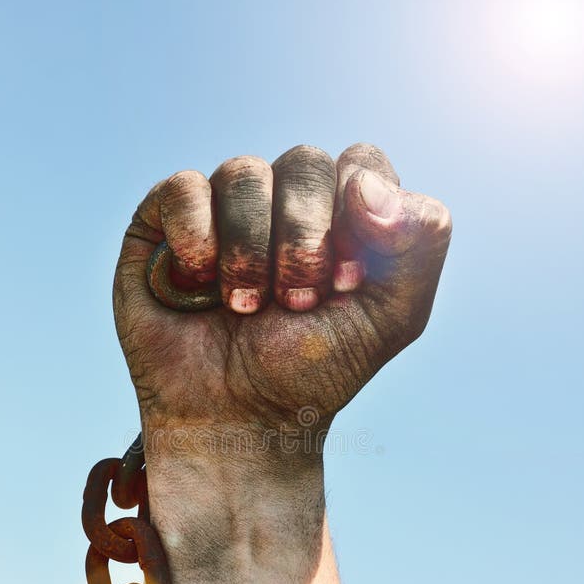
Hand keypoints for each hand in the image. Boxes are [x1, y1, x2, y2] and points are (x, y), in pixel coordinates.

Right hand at [113, 143, 450, 440]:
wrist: (236, 420)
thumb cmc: (310, 372)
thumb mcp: (391, 318)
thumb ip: (418, 243)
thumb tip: (364, 184)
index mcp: (343, 217)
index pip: (362, 163)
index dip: (358, 217)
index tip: (348, 284)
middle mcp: (283, 204)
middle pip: (305, 164)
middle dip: (304, 242)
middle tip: (295, 303)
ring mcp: (224, 210)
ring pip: (243, 174)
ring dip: (248, 252)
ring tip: (243, 307)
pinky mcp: (165, 224)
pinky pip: (183, 189)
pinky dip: (195, 237)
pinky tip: (198, 282)